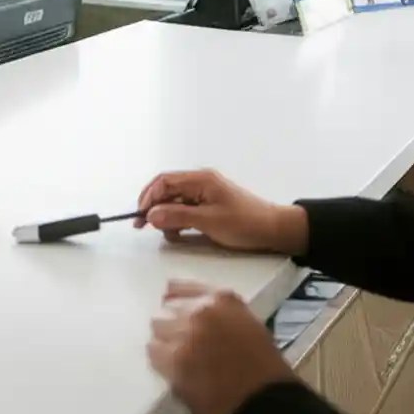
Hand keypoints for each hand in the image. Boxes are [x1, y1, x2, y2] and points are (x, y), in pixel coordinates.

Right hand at [134, 169, 307, 254]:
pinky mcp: (209, 205)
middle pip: (167, 191)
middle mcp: (200, 183)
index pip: (164, 182)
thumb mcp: (208, 221)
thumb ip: (177, 216)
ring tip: (169, 233)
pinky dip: (179, 221)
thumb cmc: (244, 223)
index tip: (140, 217)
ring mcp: (205, 194)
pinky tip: (180, 234)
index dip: (148, 198)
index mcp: (200, 180)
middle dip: (154, 208)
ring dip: (167, 217)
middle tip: (145, 226)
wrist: (273, 230)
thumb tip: (151, 215)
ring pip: (175, 202)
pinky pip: (185, 210)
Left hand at [148, 280, 296, 413]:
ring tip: (179, 354)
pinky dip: (160, 359)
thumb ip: (218, 313)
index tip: (172, 307)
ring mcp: (184, 332)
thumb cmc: (262, 366)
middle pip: (167, 308)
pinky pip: (153, 350)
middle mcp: (199, 310)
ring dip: (165, 339)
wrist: (262, 398)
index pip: (179, 287)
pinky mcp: (172, 358)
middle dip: (172, 323)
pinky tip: (174, 367)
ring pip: (157, 326)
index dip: (175, 299)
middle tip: (183, 340)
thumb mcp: (247, 325)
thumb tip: (190, 312)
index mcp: (221, 299)